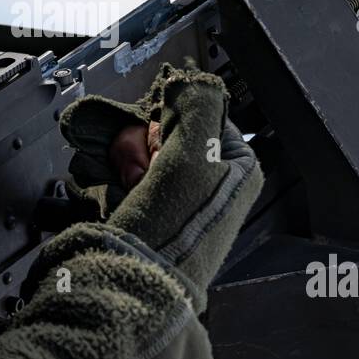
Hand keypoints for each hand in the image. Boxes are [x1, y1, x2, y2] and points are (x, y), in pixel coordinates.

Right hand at [59, 64, 263, 296]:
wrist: (138, 280)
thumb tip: (190, 78)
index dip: (174, 117)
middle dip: (146, 143)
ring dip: (128, 160)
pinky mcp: (154, 212)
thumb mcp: (195, 153)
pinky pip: (130, 176)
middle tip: (145, 167)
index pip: (202, 112)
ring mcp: (182, 198)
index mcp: (240, 165)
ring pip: (145, 150)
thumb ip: (197, 104)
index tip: (161, 133)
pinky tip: (119, 190)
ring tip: (130, 183)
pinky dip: (119, 178)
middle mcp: (215, 181)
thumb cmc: (176, 227)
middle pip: (169, 130)